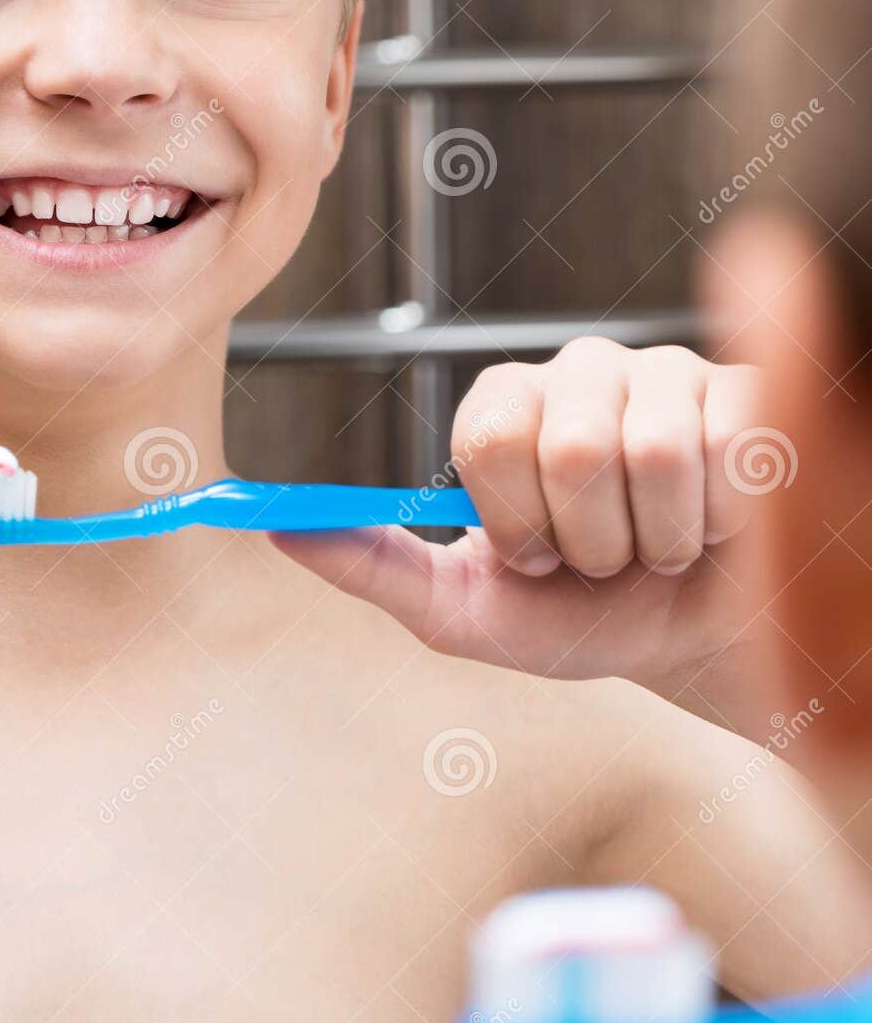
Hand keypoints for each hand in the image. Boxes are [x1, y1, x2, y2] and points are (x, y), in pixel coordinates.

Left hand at [270, 339, 762, 722]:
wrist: (697, 649)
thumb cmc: (584, 621)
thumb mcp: (466, 609)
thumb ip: (372, 566)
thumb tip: (277, 530)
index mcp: (505, 408)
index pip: (487, 434)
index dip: (517, 520)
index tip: (537, 557)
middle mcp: (579, 372)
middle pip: (571, 447)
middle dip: (591, 543)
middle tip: (605, 556)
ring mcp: (666, 373)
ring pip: (655, 451)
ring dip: (658, 540)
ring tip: (660, 545)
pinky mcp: (745, 393)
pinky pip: (728, 451)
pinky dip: (720, 524)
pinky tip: (717, 525)